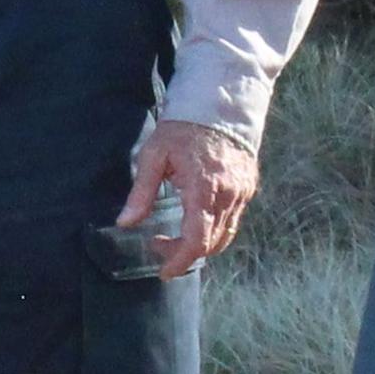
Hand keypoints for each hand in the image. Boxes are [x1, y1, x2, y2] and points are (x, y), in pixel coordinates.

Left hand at [113, 118, 256, 274]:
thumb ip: (142, 193)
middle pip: (211, 243)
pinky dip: (215, 228)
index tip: (164, 271)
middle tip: (160, 245)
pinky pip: (234, 219)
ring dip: (202, 243)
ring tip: (176, 236)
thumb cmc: (182, 127)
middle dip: (185, 253)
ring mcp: (242, 192)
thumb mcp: (154, 156)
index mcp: (204, 189)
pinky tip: (195, 218)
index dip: (180, 261)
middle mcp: (228, 195)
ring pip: (226, 235)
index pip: (196, 241)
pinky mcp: (248, 187)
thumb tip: (126, 223)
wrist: (219, 103)